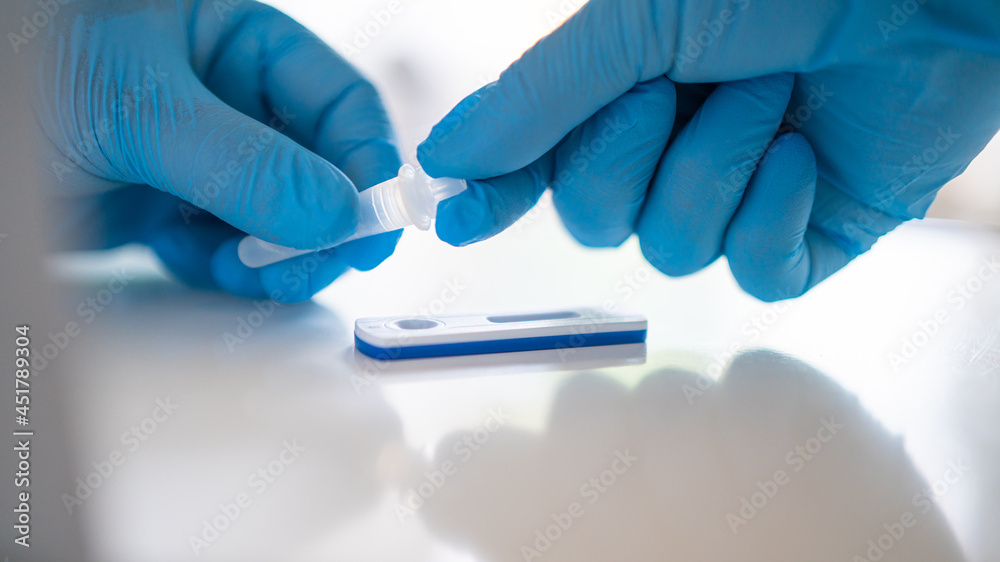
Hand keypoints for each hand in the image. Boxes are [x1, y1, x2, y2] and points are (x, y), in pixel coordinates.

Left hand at [30, 0, 400, 302]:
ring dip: (279, 254)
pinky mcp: (176, 211)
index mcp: (234, 38)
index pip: (339, 100)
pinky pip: (236, 248)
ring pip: (286, 218)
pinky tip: (201, 262)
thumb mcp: (136, 108)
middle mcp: (230, 99)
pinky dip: (232, 268)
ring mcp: (206, 159)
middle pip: (323, 168)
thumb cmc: (21, 77)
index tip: (375, 221)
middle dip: (325, 222)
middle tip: (311, 263)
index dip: (369, 160)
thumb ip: (245, 161)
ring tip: (245, 268)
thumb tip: (336, 211)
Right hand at [417, 0, 999, 300]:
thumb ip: (538, 97)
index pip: (533, 167)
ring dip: (716, 167)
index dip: (491, 196)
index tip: (456, 218)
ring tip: (771, 96)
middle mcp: (669, 152)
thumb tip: (447, 156)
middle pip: (592, 219)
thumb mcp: (637, 22)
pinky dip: (774, 213)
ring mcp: (736, 198)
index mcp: (622, 97)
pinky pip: (755, 273)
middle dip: (631, 155)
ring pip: (670, 250)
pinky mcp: (804, 235)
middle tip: (681, 85)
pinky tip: (804, 149)